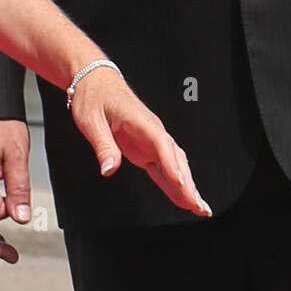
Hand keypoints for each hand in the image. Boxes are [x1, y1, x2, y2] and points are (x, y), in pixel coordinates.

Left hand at [69, 66, 210, 216]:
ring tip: (200, 208)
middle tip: (198, 206)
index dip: (172, 164)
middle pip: (175, 157)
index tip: (180, 183)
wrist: (95, 82)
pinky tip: (184, 199)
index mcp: (140, 120)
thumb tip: (109, 169)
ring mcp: (151, 140)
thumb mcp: (91, 120)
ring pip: (175, 165)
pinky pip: (165, 169)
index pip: (161, 143)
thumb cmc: (94, 97)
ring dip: (188, 186)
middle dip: (188, 183)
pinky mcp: (147, 149)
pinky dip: (176, 185)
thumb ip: (103, 145)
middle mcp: (152, 130)